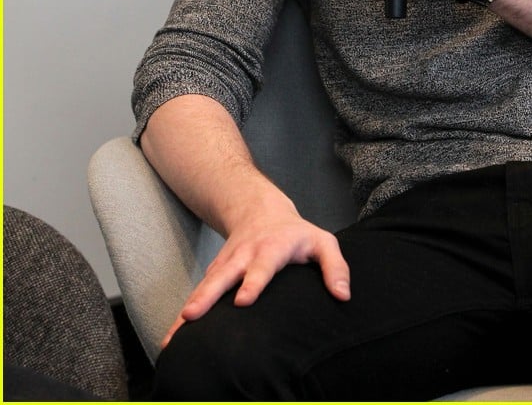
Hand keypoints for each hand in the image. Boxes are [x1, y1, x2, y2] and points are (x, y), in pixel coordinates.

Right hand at [162, 200, 350, 347]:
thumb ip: (335, 266)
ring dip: (188, 308)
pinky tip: (171, 338)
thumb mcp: (323, 242)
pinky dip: (182, 315)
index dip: (253, 282)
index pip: (263, 266)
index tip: (243, 300)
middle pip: (223, 275)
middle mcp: (244, 255)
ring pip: (205, 286)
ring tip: (172, 336)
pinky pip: (198, 294)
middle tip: (192, 315)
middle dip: (207, 296)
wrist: (260, 210)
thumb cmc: (296, 234)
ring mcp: (226, 264)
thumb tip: (343, 296)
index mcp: (272, 248)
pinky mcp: (215, 274)